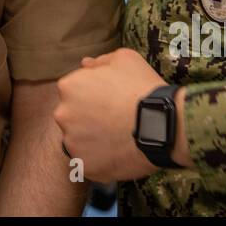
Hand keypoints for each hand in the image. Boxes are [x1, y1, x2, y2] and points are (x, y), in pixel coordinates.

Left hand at [54, 47, 167, 182]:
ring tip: (117, 137)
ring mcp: (73, 143)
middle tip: (113, 119)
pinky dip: (101, 159)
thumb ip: (100, 62)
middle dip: (88, 116)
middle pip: (72, 116)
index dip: (92, 94)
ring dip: (92, 139)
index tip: (109, 99)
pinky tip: (118, 152)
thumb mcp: (124, 59)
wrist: (162, 124)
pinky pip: (89, 162)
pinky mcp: (85, 166)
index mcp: (69, 87)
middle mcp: (63, 114)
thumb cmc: (142, 88)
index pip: (73, 90)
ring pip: (79, 140)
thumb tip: (86, 64)